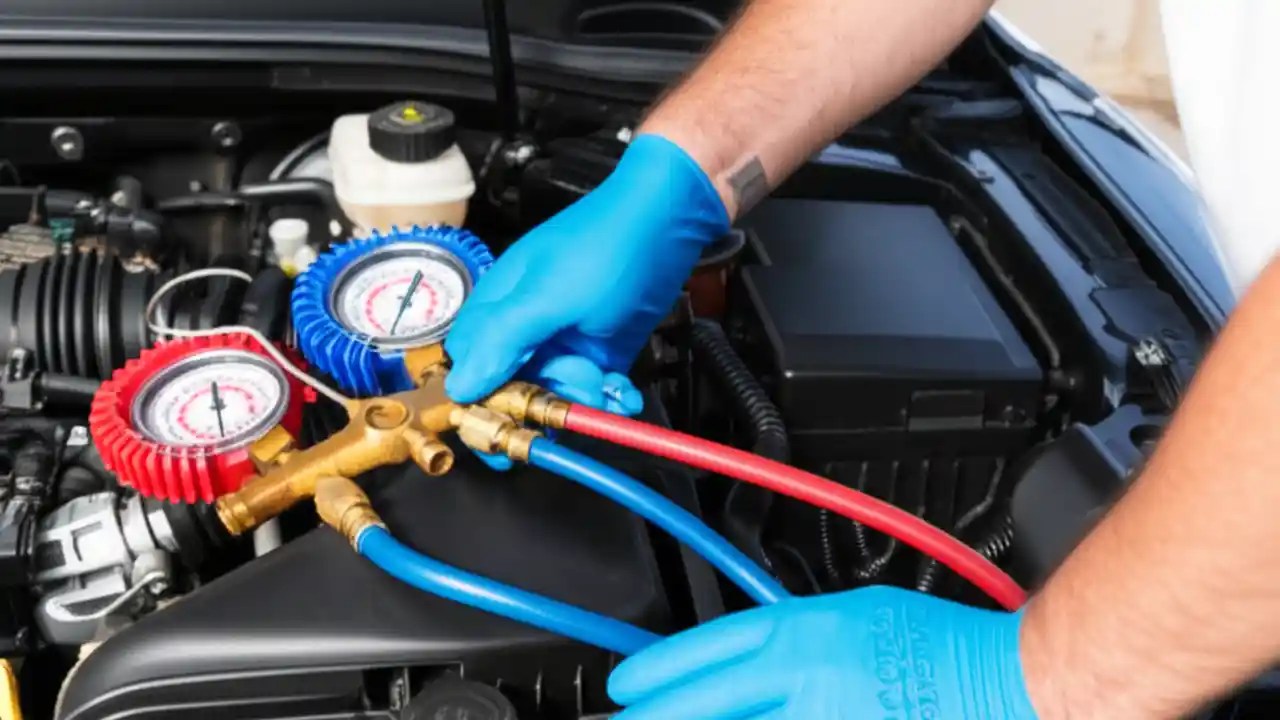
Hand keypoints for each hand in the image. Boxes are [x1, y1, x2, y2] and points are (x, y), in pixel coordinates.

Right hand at [445, 134, 728, 411]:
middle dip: (544, 402)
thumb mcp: (547, 297)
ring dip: (583, 401)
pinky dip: (610, 398)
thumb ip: (502, 343)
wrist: (670, 220)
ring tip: (608, 385)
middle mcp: (527, 326)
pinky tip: (626, 394)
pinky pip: (594, 389)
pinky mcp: (602, 348)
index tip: (501, 430)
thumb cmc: (605, 245)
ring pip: (558, 393)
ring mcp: (565, 338)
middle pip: (515, 388)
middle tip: (578, 388)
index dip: (480, 401)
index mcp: (499, 308)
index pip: (469, 366)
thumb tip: (459, 389)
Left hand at [608, 586, 1036, 719]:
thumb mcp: (851, 612)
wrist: (1006, 686)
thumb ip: (794, 632)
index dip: (661, 669)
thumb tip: (750, 654)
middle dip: (657, 714)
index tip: (629, 683)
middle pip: (710, 702)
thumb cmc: (940, 642)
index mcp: (806, 632)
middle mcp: (807, 682)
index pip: (711, 650)